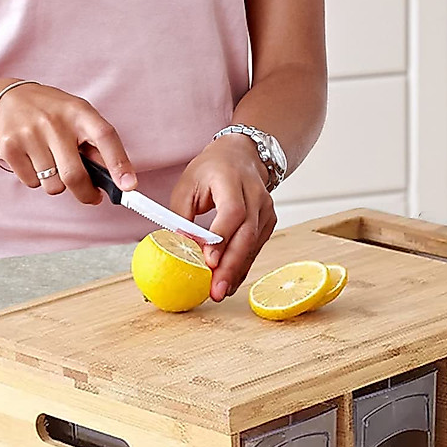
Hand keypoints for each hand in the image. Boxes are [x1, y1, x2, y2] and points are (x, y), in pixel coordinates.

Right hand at [0, 82, 136, 204]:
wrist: (7, 99)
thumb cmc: (52, 111)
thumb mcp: (78, 116)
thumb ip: (95, 144)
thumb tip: (115, 178)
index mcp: (79, 112)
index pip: (105, 136)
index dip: (119, 163)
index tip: (129, 186)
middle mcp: (55, 122)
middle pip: (74, 175)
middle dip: (86, 194)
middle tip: (91, 196)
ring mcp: (30, 134)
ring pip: (52, 185)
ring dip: (57, 184)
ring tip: (54, 165)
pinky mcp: (10, 147)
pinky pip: (31, 183)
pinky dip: (36, 181)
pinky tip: (35, 161)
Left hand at [168, 135, 276, 302]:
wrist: (241, 154)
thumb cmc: (210, 170)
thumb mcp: (187, 185)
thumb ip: (182, 216)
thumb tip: (178, 248)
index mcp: (231, 179)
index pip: (233, 211)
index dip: (222, 238)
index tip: (209, 261)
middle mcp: (255, 193)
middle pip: (247, 233)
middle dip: (231, 265)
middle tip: (215, 290)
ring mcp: (266, 208)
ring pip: (254, 244)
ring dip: (237, 270)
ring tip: (219, 292)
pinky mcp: (268, 221)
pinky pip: (256, 247)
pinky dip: (242, 265)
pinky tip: (230, 281)